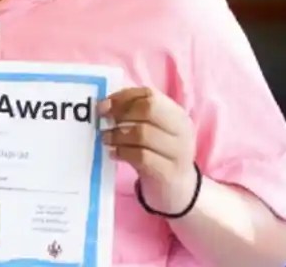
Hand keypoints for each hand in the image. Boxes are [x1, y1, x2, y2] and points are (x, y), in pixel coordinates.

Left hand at [99, 86, 197, 212]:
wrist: (179, 190)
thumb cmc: (158, 155)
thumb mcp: (152, 132)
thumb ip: (134, 116)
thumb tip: (104, 105)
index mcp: (177, 115)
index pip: (150, 95)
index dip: (123, 97)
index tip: (104, 105)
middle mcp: (181, 130)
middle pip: (149, 109)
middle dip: (121, 113)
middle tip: (103, 121)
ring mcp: (178, 152)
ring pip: (143, 133)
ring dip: (117, 134)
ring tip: (106, 139)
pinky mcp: (169, 172)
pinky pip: (141, 156)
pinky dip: (122, 152)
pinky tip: (113, 153)